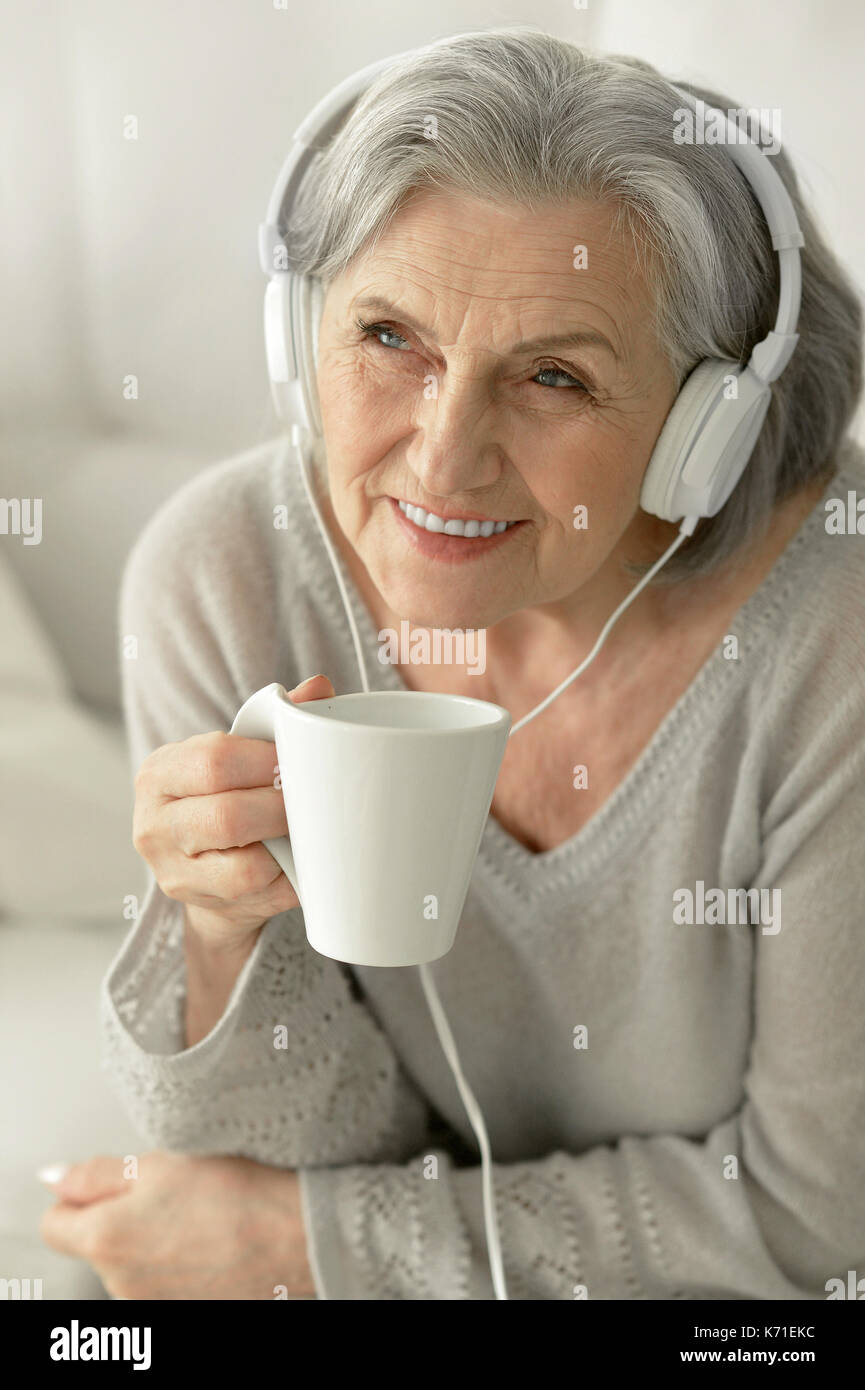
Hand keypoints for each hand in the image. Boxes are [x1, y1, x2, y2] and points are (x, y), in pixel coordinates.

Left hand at [39, 1152, 316, 1299]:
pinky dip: (182, 1262)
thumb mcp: (159, 1162)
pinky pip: (167, 1282)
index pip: (56, 1224)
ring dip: (154, 1240)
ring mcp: (153, 1305)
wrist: (298, 1238)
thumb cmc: (237, 1194)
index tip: (113, 1181)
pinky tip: (215, 1240)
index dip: (80, 1196)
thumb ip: (95, 1174)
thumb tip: (57, 1180)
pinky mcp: (184, 1313)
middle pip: (97, 1244)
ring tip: (202, 1214)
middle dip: (122, 1215)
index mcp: (104, 1241)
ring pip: (134, 1263)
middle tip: (173, 1188)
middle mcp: (120, 1285)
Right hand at [132, 674, 335, 950]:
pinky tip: (298, 859)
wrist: (203, 870)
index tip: (295, 760)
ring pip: (243, 869)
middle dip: (280, 806)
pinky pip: (261, 897)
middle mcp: (155, 826)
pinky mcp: (203, 907)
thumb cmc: (225, 796)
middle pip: (227, 817)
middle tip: (308, 798)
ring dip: (286, 846)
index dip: (264, 759)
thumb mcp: (235, 756)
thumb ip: (273, 722)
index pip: (212, 761)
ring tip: (304, 827)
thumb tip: (319, 687)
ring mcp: (174, 873)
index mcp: (159, 774)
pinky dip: (289, 877)